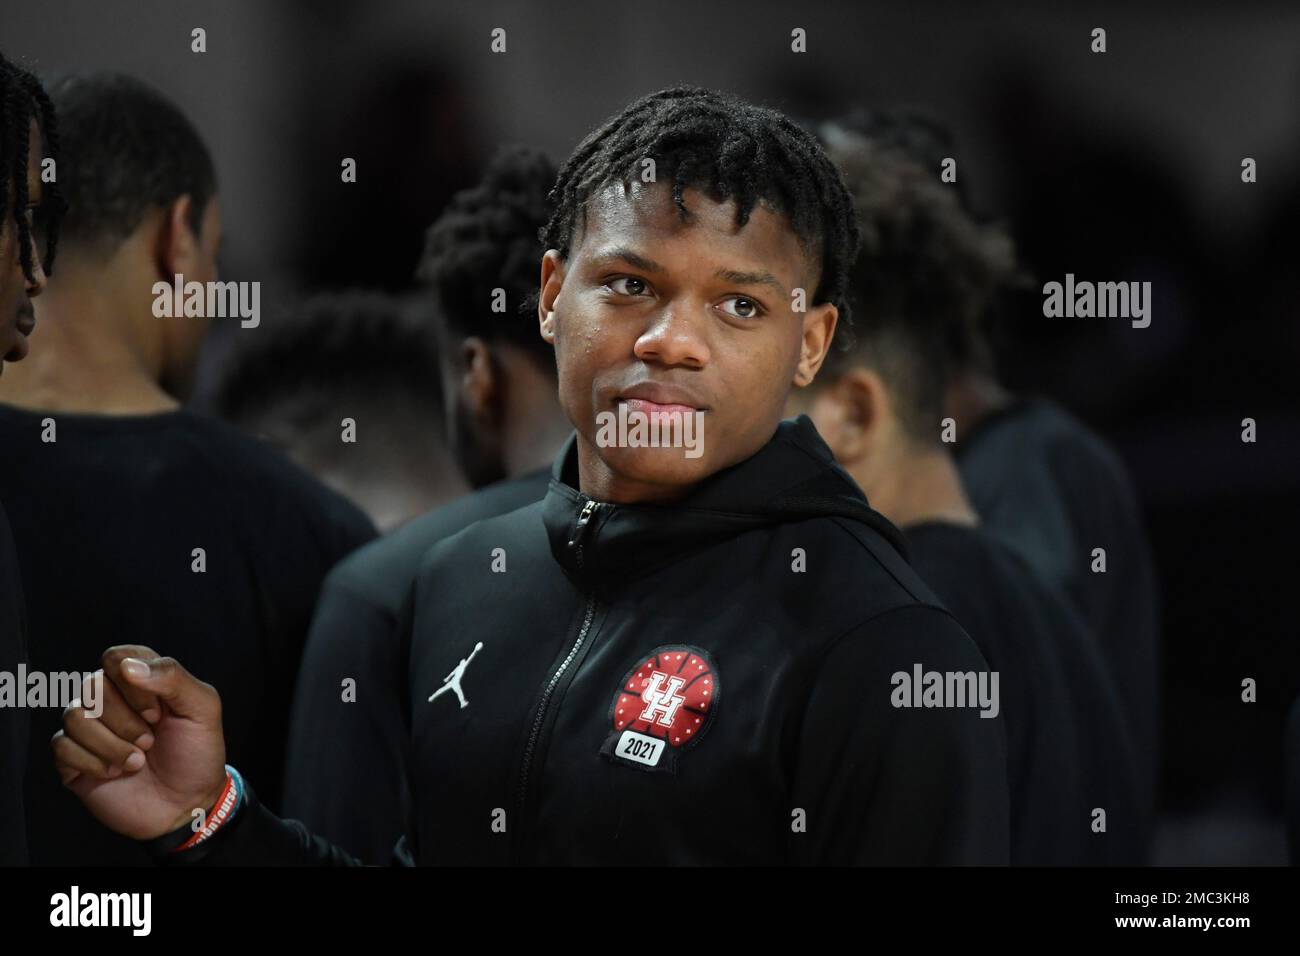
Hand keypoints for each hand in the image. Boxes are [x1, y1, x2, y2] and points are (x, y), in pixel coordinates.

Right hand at [51, 645, 228, 840]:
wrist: (187, 804)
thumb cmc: (197, 753)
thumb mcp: (202, 708)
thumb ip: (172, 677)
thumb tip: (126, 666)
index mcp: (140, 679)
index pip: (115, 657)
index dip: (133, 683)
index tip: (158, 711)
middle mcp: (110, 699)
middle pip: (92, 686)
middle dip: (126, 720)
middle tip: (150, 741)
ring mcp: (90, 729)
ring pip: (74, 716)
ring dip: (111, 744)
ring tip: (137, 761)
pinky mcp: (73, 758)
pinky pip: (61, 746)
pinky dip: (93, 762)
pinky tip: (115, 773)